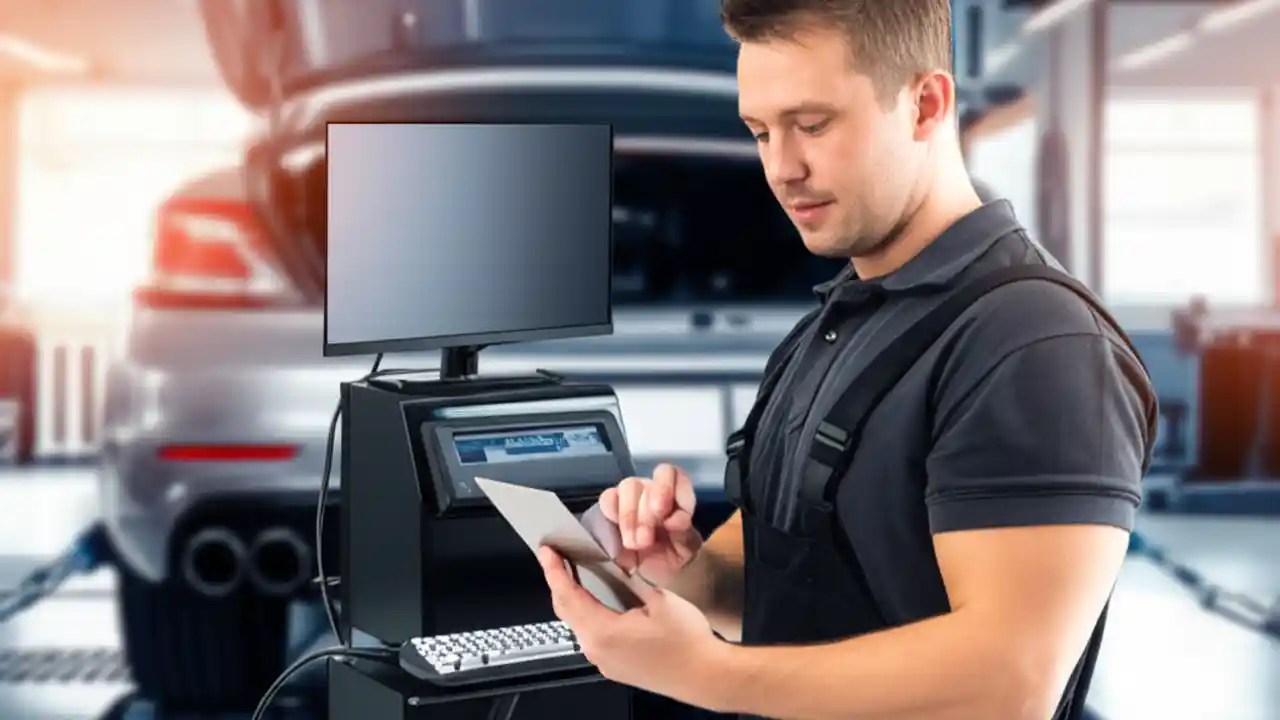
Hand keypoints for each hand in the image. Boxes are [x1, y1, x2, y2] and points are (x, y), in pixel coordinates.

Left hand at [537, 545, 728, 709]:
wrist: (706, 677)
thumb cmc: (687, 641)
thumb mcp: (659, 599)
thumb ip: (631, 583)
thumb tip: (616, 570)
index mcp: (603, 632)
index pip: (568, 595)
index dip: (554, 570)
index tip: (546, 551)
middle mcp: (597, 650)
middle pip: (567, 612)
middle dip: (559, 583)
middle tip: (556, 558)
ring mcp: (605, 662)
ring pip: (579, 625)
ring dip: (575, 600)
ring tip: (575, 575)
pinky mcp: (616, 668)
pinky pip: (594, 637)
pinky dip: (589, 615)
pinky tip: (599, 602)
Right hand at [600, 463, 701, 586]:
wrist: (652, 575)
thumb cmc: (672, 557)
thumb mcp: (686, 549)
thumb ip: (684, 532)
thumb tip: (673, 521)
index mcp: (676, 495)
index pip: (674, 475)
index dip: (672, 492)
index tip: (669, 521)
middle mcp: (654, 490)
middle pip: (648, 484)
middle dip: (648, 513)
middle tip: (647, 540)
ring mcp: (631, 496)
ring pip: (629, 486)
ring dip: (630, 517)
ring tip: (635, 544)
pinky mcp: (611, 508)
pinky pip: (608, 498)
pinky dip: (613, 514)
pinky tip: (618, 533)